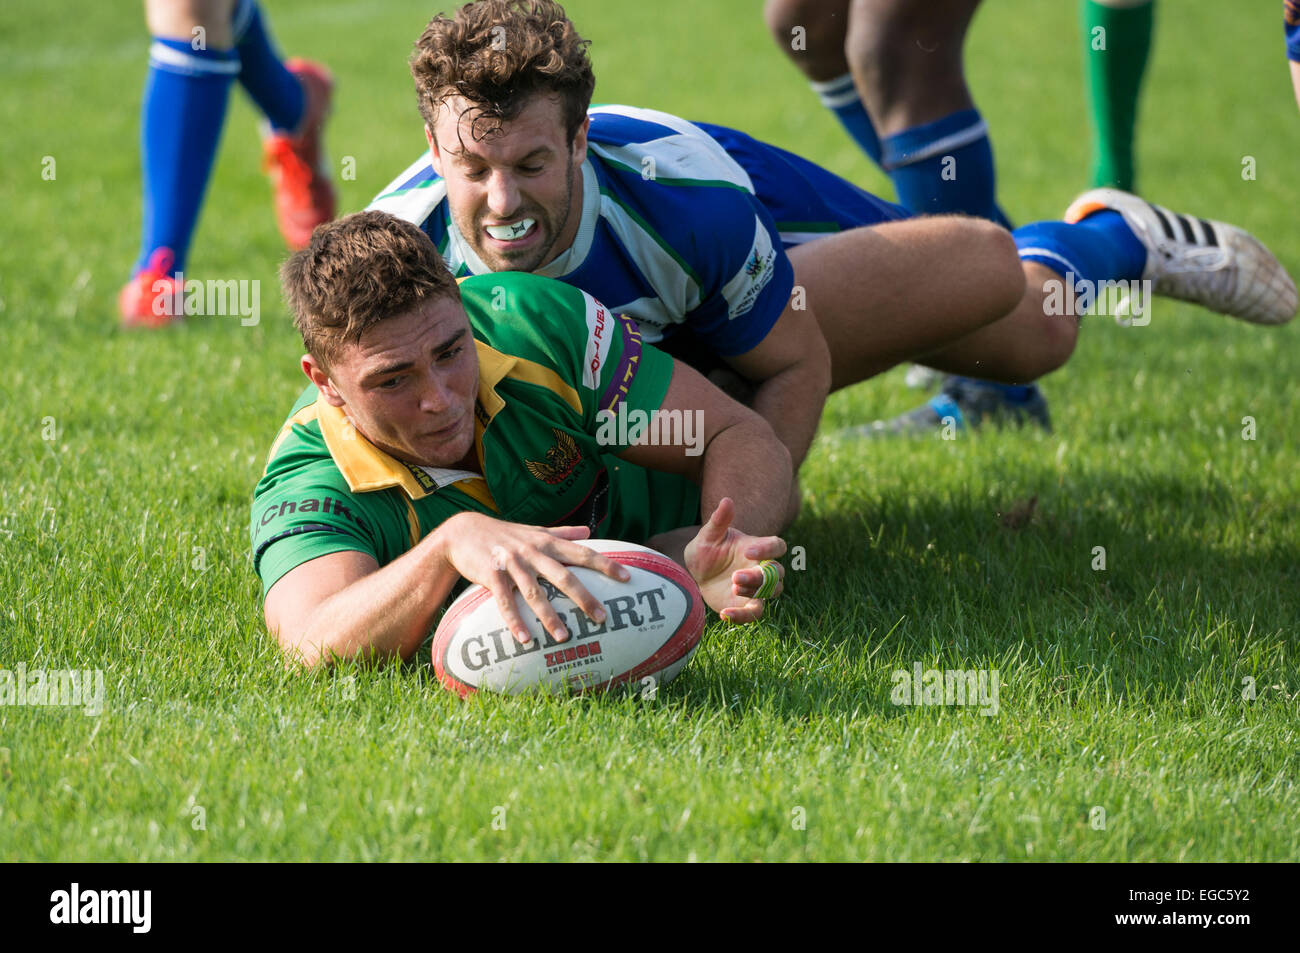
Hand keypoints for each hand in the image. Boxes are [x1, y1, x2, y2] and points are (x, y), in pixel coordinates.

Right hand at [435, 513, 629, 644]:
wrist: (462, 532)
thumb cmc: (504, 534)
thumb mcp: (535, 531)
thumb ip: (562, 533)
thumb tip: (589, 531)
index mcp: (547, 543)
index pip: (582, 553)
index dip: (606, 564)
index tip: (627, 577)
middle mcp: (533, 553)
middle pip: (564, 576)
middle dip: (584, 597)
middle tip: (602, 618)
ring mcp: (512, 565)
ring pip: (535, 593)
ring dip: (550, 617)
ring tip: (564, 638)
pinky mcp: (491, 576)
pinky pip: (505, 602)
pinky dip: (515, 621)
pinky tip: (526, 639)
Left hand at [683, 497, 785, 622]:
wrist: (696, 575)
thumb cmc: (706, 551)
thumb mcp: (708, 536)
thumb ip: (719, 521)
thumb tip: (726, 500)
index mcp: (757, 548)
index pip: (777, 546)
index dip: (769, 549)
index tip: (748, 551)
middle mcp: (762, 568)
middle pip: (777, 572)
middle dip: (761, 576)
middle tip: (736, 577)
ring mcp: (757, 588)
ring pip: (772, 592)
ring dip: (756, 591)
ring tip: (734, 587)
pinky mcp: (747, 605)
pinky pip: (754, 614)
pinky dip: (742, 617)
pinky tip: (724, 614)